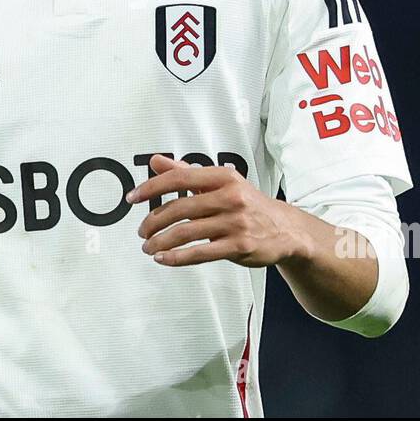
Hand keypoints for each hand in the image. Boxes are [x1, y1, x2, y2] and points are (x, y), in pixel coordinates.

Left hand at [125, 154, 303, 267]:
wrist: (285, 230)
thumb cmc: (247, 204)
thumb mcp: (221, 183)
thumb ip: (186, 172)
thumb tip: (155, 161)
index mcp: (223, 177)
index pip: (179, 177)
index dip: (152, 187)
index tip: (133, 198)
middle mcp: (230, 197)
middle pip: (179, 208)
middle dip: (153, 221)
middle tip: (141, 231)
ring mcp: (236, 222)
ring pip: (186, 232)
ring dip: (161, 242)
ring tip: (148, 247)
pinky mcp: (239, 246)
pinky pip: (200, 253)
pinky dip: (177, 258)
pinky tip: (163, 259)